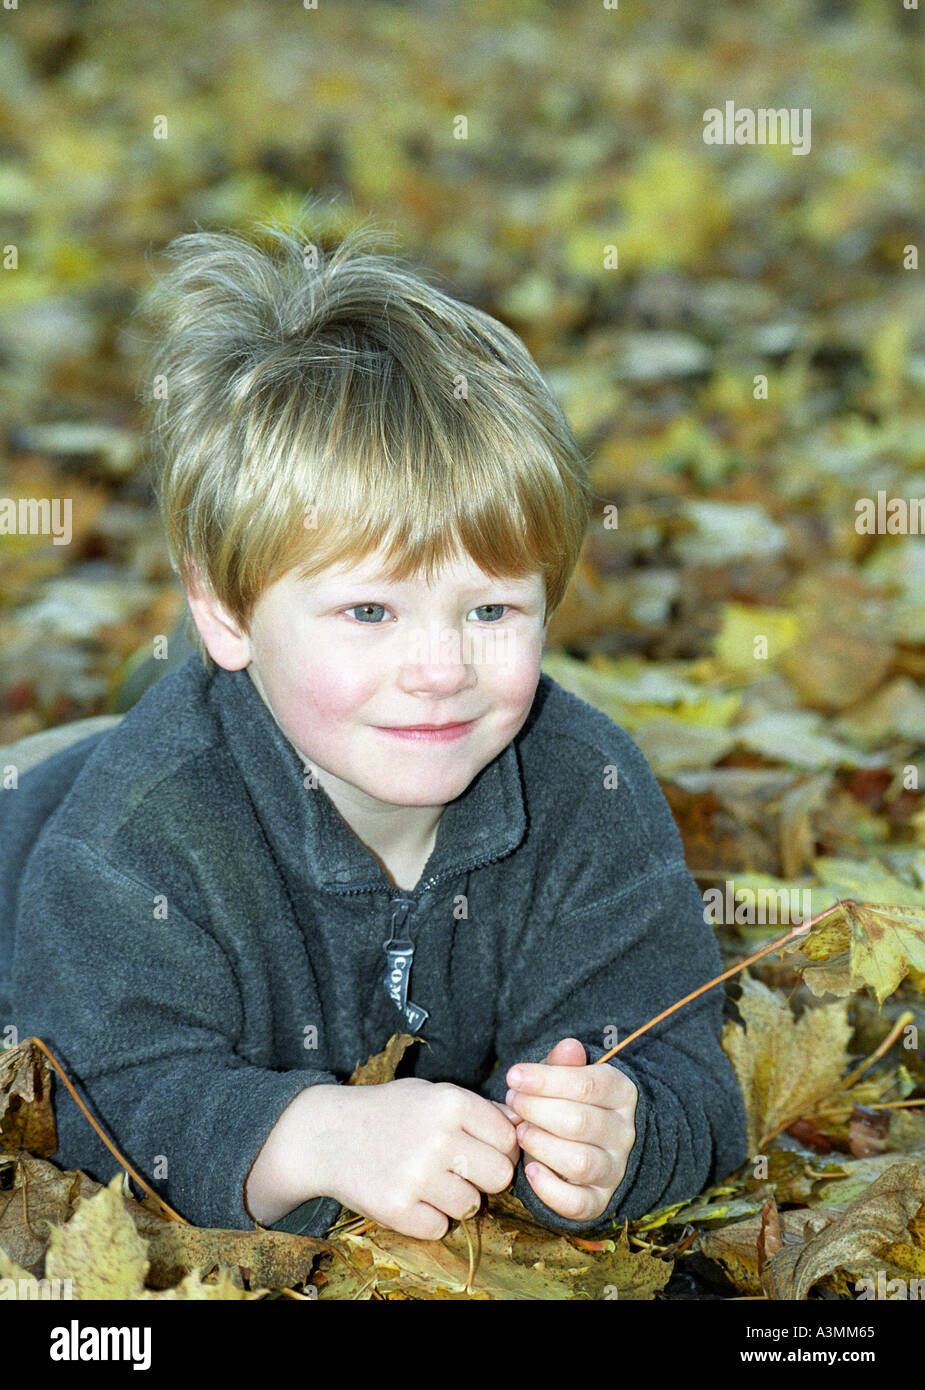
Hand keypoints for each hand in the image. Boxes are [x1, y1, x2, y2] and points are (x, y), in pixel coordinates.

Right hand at [322, 1078, 519, 1240]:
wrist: (327, 1135)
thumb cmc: (388, 1112)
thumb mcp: (432, 1093)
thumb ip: (478, 1109)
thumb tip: (522, 1125)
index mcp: (450, 1101)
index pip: (509, 1138)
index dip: (499, 1148)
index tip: (480, 1148)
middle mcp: (438, 1137)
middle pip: (500, 1176)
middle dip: (484, 1177)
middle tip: (459, 1170)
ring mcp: (417, 1175)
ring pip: (471, 1206)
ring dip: (455, 1200)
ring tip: (429, 1181)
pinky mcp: (397, 1209)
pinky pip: (439, 1228)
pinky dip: (428, 1219)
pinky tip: (411, 1197)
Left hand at [505, 1037, 637, 1224]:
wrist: (593, 1144)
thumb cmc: (572, 1102)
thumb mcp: (569, 1078)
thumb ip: (565, 1065)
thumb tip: (569, 1046)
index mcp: (620, 1094)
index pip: (587, 1084)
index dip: (546, 1080)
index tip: (513, 1076)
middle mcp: (623, 1133)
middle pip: (580, 1122)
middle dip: (538, 1110)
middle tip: (513, 1102)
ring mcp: (614, 1169)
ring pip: (581, 1162)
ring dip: (543, 1146)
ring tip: (520, 1132)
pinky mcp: (599, 1200)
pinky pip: (578, 1203)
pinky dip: (550, 1190)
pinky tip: (530, 1169)